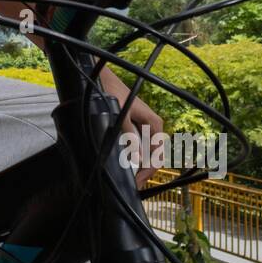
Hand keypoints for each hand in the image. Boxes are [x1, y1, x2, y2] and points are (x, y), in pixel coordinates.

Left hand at [99, 66, 164, 189]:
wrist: (104, 79)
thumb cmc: (114, 93)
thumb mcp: (121, 116)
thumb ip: (130, 137)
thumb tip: (137, 158)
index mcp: (154, 125)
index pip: (157, 155)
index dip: (148, 171)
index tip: (136, 181)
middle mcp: (152, 127)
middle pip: (153, 155)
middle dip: (144, 171)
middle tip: (133, 183)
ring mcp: (143, 127)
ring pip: (145, 152)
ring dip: (138, 164)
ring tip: (129, 176)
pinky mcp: (134, 126)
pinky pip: (137, 145)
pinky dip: (133, 155)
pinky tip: (126, 163)